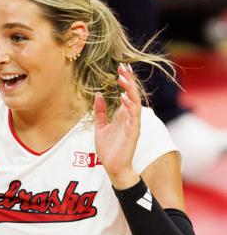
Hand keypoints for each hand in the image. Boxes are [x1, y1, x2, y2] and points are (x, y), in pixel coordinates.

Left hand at [94, 63, 140, 188]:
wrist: (113, 167)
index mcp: (123, 115)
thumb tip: (99, 95)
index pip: (127, 93)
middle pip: (132, 94)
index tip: (121, 67)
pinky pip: (133, 117)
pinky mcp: (133, 133)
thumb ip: (101, 112)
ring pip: (135, 102)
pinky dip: (129, 106)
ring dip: (130, 89)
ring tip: (123, 78)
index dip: (125, 80)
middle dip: (129, 80)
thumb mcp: (100, 127)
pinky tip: (124, 96)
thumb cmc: (109, 149)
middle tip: (123, 66)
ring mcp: (133, 124)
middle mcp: (130, 117)